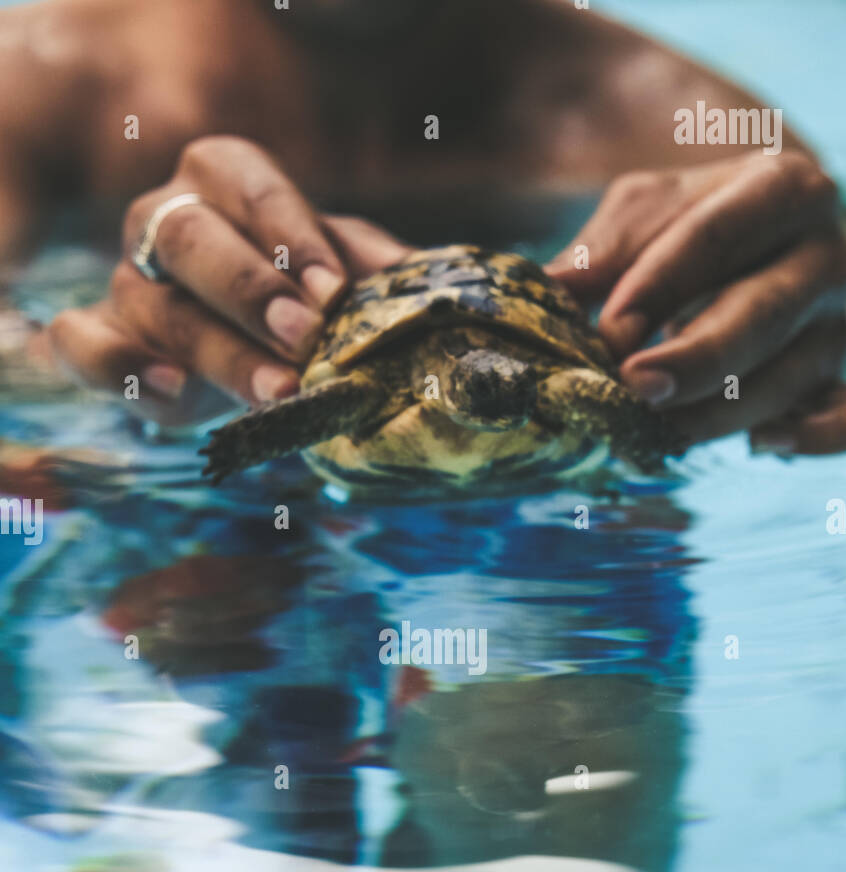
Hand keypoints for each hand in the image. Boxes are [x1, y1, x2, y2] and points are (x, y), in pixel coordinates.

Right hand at [48, 137, 409, 424]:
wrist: (247, 346)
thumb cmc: (300, 298)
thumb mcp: (342, 275)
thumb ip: (378, 273)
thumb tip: (439, 292)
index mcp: (224, 180)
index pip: (247, 183)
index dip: (289, 234)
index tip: (334, 291)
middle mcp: (165, 219)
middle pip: (190, 239)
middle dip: (249, 290)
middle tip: (304, 339)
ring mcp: (129, 280)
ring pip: (153, 304)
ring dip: (217, 351)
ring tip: (275, 392)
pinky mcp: (103, 338)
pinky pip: (82, 343)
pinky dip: (120, 368)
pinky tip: (174, 394)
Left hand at [548, 152, 845, 455]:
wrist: (743, 234)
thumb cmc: (681, 226)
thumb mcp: (637, 216)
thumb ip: (601, 253)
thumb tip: (549, 294)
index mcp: (782, 188)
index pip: (718, 235)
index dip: (660, 284)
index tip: (608, 329)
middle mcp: (824, 253)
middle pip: (762, 311)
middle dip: (696, 356)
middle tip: (634, 386)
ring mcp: (834, 320)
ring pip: (789, 375)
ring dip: (719, 414)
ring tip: (654, 432)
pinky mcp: (834, 377)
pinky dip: (818, 437)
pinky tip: (764, 446)